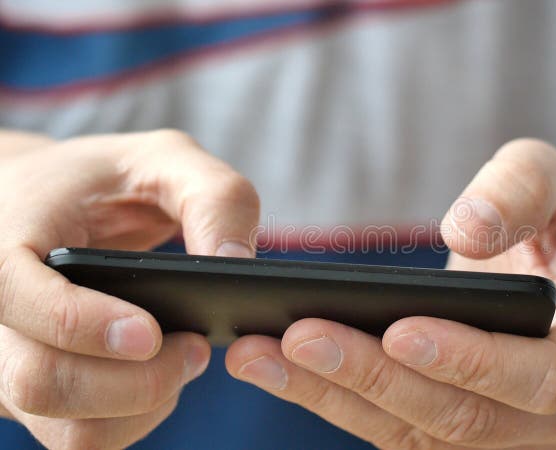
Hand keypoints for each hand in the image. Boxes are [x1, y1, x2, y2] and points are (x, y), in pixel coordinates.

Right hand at [0, 130, 259, 448]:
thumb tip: (236, 262)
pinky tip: (163, 379)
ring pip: (62, 428)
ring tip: (187, 359)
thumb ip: (210, 196)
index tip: (152, 332)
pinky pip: (81, 439)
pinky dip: (134, 422)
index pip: (19, 301)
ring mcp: (10, 363)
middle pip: (40, 383)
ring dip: (140, 407)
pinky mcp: (38, 396)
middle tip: (198, 348)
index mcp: (5, 244)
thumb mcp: (165, 160)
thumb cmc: (108, 181)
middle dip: (134, 380)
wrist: (56, 206)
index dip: (85, 326)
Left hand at [226, 139, 555, 448]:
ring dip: (334, 396)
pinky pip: (385, 428)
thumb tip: (467, 231)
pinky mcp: (445, 434)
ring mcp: (497, 435)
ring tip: (258, 353)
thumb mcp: (549, 181)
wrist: (539, 282)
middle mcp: (552, 416)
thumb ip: (521, 190)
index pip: (541, 378)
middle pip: (461, 419)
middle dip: (377, 379)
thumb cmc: (543, 227)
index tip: (398, 328)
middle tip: (298, 336)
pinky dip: (328, 398)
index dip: (471, 360)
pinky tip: (270, 365)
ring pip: (412, 434)